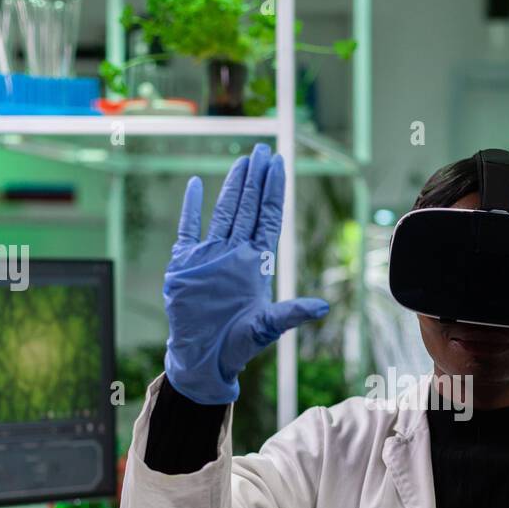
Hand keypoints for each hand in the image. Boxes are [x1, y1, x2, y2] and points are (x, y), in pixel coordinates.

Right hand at [164, 143, 329, 404]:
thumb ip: (291, 313)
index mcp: (256, 263)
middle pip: (248, 207)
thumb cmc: (238, 345)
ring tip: (243, 161)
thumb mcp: (267, 327)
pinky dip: (191, 208)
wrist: (204, 358)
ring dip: (232, 186)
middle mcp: (235, 253)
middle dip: (256, 178)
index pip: (267, 218)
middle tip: (264, 149)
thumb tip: (323, 306)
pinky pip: (188, 229)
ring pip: (223, 212)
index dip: (273, 191)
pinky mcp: (185, 264)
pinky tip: (196, 186)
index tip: (280, 164)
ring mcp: (210, 256)